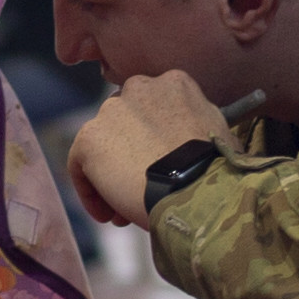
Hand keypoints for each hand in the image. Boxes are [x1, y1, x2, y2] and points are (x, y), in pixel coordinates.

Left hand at [68, 65, 227, 225]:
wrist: (198, 191)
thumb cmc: (217, 171)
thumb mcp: (217, 133)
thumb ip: (196, 124)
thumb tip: (189, 136)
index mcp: (174, 83)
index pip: (152, 108)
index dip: (154, 140)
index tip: (162, 167)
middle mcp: (139, 87)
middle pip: (125, 125)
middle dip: (131, 157)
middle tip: (142, 188)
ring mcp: (111, 111)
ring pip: (104, 147)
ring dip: (112, 177)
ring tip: (126, 210)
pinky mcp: (90, 138)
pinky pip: (81, 166)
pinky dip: (91, 192)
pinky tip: (109, 215)